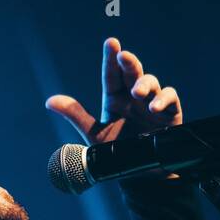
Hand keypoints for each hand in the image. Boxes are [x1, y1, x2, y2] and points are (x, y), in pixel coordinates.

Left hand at [47, 37, 182, 146]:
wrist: (143, 176)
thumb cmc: (118, 155)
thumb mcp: (94, 136)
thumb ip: (76, 116)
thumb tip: (50, 101)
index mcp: (115, 99)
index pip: (112, 74)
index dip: (111, 58)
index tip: (111, 43)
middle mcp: (133, 98)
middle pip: (132, 72)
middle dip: (129, 62)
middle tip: (124, 57)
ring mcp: (152, 103)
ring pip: (151, 82)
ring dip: (145, 84)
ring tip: (138, 94)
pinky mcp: (170, 113)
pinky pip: (170, 97)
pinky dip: (164, 98)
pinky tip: (155, 106)